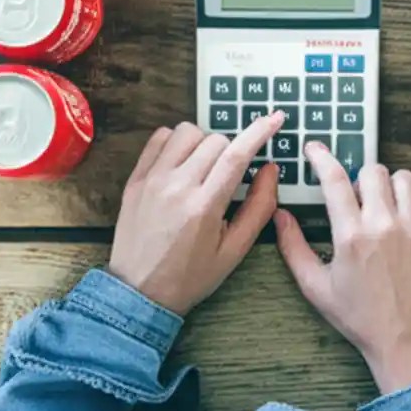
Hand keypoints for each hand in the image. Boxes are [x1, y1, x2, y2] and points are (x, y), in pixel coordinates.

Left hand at [109, 114, 285, 314]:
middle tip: (229, 178)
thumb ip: (258, 208)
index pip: (237, 155)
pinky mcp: (135, 179)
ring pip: (187, 132)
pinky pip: (159, 138)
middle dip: (232, 152)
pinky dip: (176, 142)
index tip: (276, 118)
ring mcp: (151, 180)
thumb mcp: (233, 251)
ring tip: (204, 168)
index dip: (260, 131)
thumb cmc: (190, 276)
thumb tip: (272, 170)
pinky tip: (182, 163)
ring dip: (204, 143)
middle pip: (216, 140)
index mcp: (204, 207)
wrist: (139, 292)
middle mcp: (176, 187)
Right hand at [275, 142, 410, 393]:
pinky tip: (404, 221)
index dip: (321, 157)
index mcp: (351, 236)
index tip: (315, 149)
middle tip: (356, 197)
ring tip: (382, 206)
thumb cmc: (360, 318)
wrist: (406, 342)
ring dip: (389, 186)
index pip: (334, 180)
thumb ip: (293, 247)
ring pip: (404, 179)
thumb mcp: (316, 287)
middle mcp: (385, 226)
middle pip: (372, 170)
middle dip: (359, 177)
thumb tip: (279, 215)